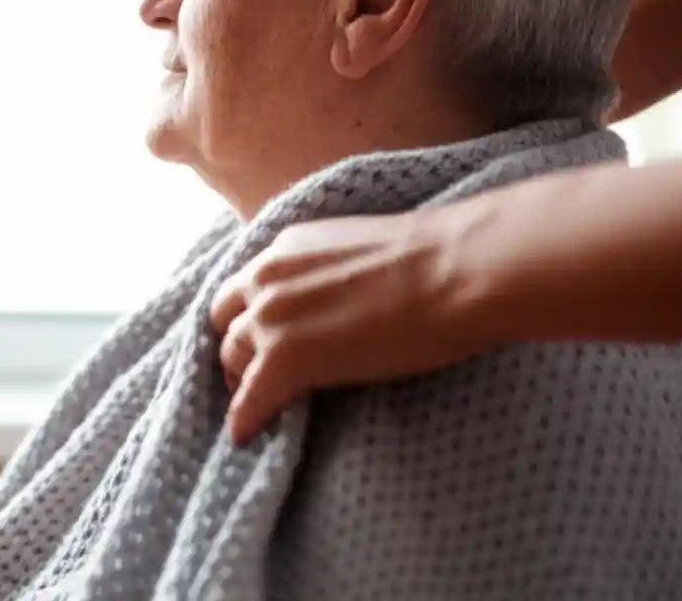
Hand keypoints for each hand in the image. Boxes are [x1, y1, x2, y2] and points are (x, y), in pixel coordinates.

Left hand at [210, 209, 484, 445]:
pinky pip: (251, 397)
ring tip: (251, 401)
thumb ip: (328, 270)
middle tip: (248, 369)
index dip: (250, 312)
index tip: (257, 333)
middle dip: (236, 344)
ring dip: (240, 379)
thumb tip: (338, 298)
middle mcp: (267, 275)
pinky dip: (244, 417)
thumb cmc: (434, 258)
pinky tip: (245, 434)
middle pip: (228, 318)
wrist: (453, 272)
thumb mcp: (357, 248)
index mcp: (288, 245)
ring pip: (232, 355)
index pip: (248, 283)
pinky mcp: (284, 360)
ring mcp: (270, 318)